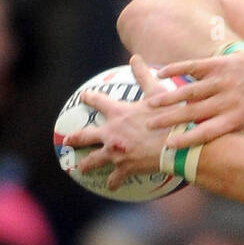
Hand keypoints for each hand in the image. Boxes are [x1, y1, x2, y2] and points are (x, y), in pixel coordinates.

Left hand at [65, 55, 169, 190]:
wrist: (176, 145)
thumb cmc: (168, 117)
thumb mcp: (156, 93)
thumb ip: (143, 76)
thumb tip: (135, 57)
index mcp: (118, 114)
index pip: (98, 102)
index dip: (90, 99)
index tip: (84, 98)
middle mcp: (111, 133)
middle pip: (87, 135)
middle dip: (76, 138)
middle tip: (67, 141)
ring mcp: (116, 152)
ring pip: (96, 159)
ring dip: (88, 164)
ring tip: (81, 169)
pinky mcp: (125, 168)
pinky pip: (116, 177)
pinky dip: (114, 182)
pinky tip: (111, 187)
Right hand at [148, 51, 243, 145]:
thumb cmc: (242, 105)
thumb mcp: (240, 125)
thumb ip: (226, 141)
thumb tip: (209, 168)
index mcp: (233, 119)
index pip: (207, 132)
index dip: (187, 139)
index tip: (167, 145)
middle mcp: (228, 101)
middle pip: (193, 112)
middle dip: (170, 119)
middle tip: (149, 125)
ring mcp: (222, 81)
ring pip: (191, 90)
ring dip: (169, 97)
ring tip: (150, 103)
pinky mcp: (215, 64)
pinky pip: (192, 66)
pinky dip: (175, 69)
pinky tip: (160, 74)